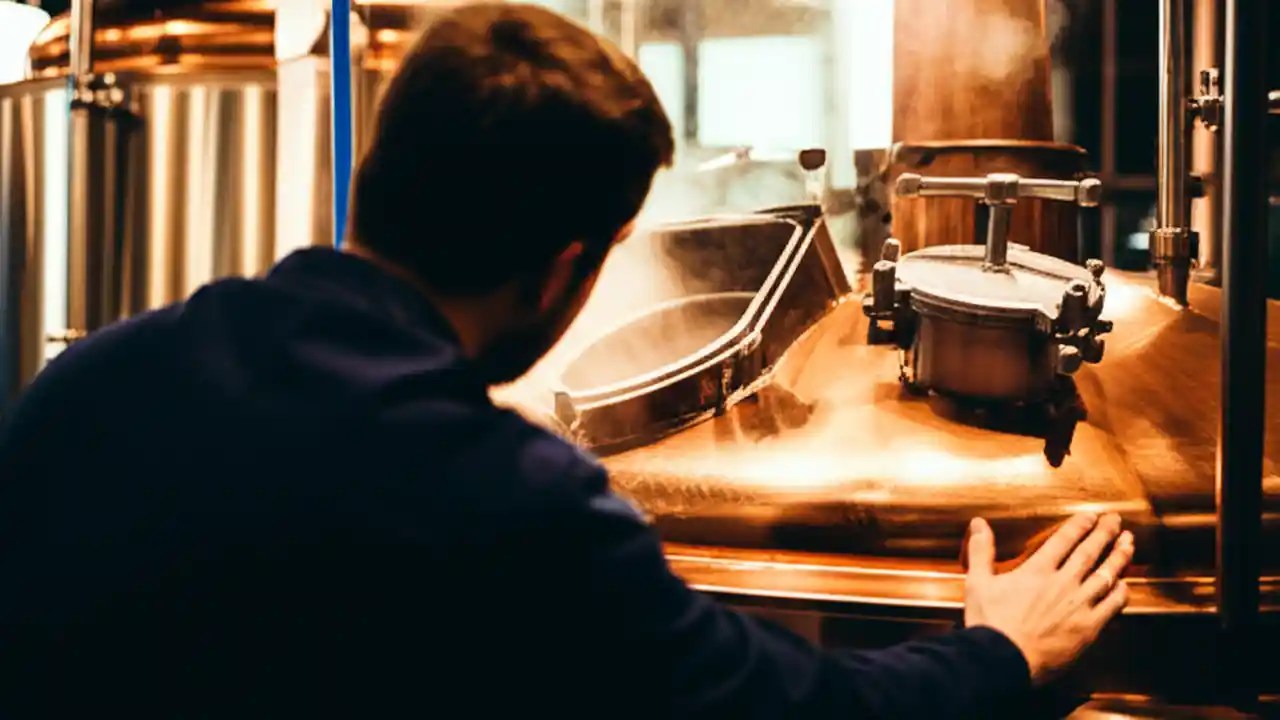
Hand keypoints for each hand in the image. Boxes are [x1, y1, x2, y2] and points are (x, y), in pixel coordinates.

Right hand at [963, 513, 1133, 684]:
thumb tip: (978, 523)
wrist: (1003, 659)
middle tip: (1116, 520)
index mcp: (1037, 570)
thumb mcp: (977, 582)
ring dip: (1119, 557)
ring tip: (1128, 544)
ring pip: (1106, 575)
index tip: (1091, 515)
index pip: (1063, 540)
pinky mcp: (1088, 628)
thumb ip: (981, 550)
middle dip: (1105, 533)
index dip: (1080, 525)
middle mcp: (1062, 583)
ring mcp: (1078, 605)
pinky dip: (1121, 593)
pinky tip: (1125, 585)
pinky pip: (1112, 606)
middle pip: (1089, 552)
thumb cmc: (989, 622)